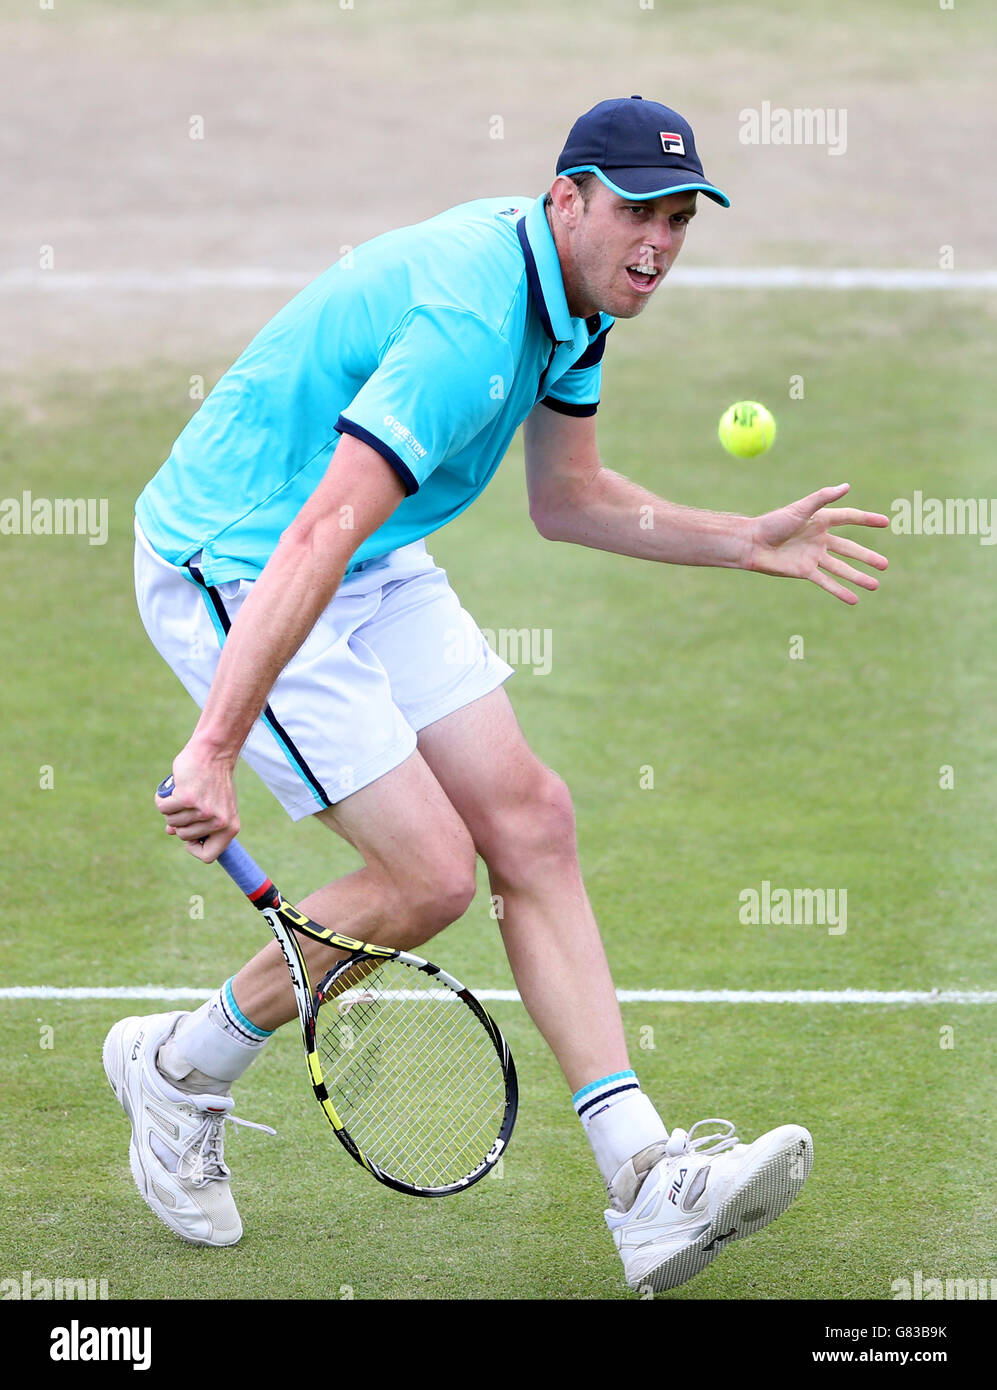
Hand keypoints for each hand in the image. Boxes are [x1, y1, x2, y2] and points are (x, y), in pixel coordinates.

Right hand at [154, 742, 238, 861]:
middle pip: (184, 837)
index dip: (194, 848)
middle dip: (180, 822)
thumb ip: (196, 822)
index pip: (209, 856)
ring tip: (183, 792)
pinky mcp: (186, 798)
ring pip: (172, 822)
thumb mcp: (212, 804)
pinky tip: (172, 788)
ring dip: (172, 808)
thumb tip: (171, 832)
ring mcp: (203, 811)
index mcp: (230, 827)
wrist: (214, 751)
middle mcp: (218, 822)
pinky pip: (163, 808)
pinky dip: (162, 798)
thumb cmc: (213, 779)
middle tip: (188, 803)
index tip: (190, 836)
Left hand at [746, 483, 888, 603]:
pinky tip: (854, 599)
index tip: (885, 523)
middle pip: (850, 549)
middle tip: (885, 565)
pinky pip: (826, 582)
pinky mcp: (805, 571)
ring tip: (875, 585)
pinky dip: (839, 590)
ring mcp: (813, 556)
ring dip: (858, 577)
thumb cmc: (773, 522)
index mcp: (820, 520)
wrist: (751, 544)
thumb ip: (823, 498)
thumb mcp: (800, 508)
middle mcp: (820, 539)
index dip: (867, 520)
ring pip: (841, 568)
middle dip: (867, 557)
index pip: (850, 519)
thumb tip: (846, 486)